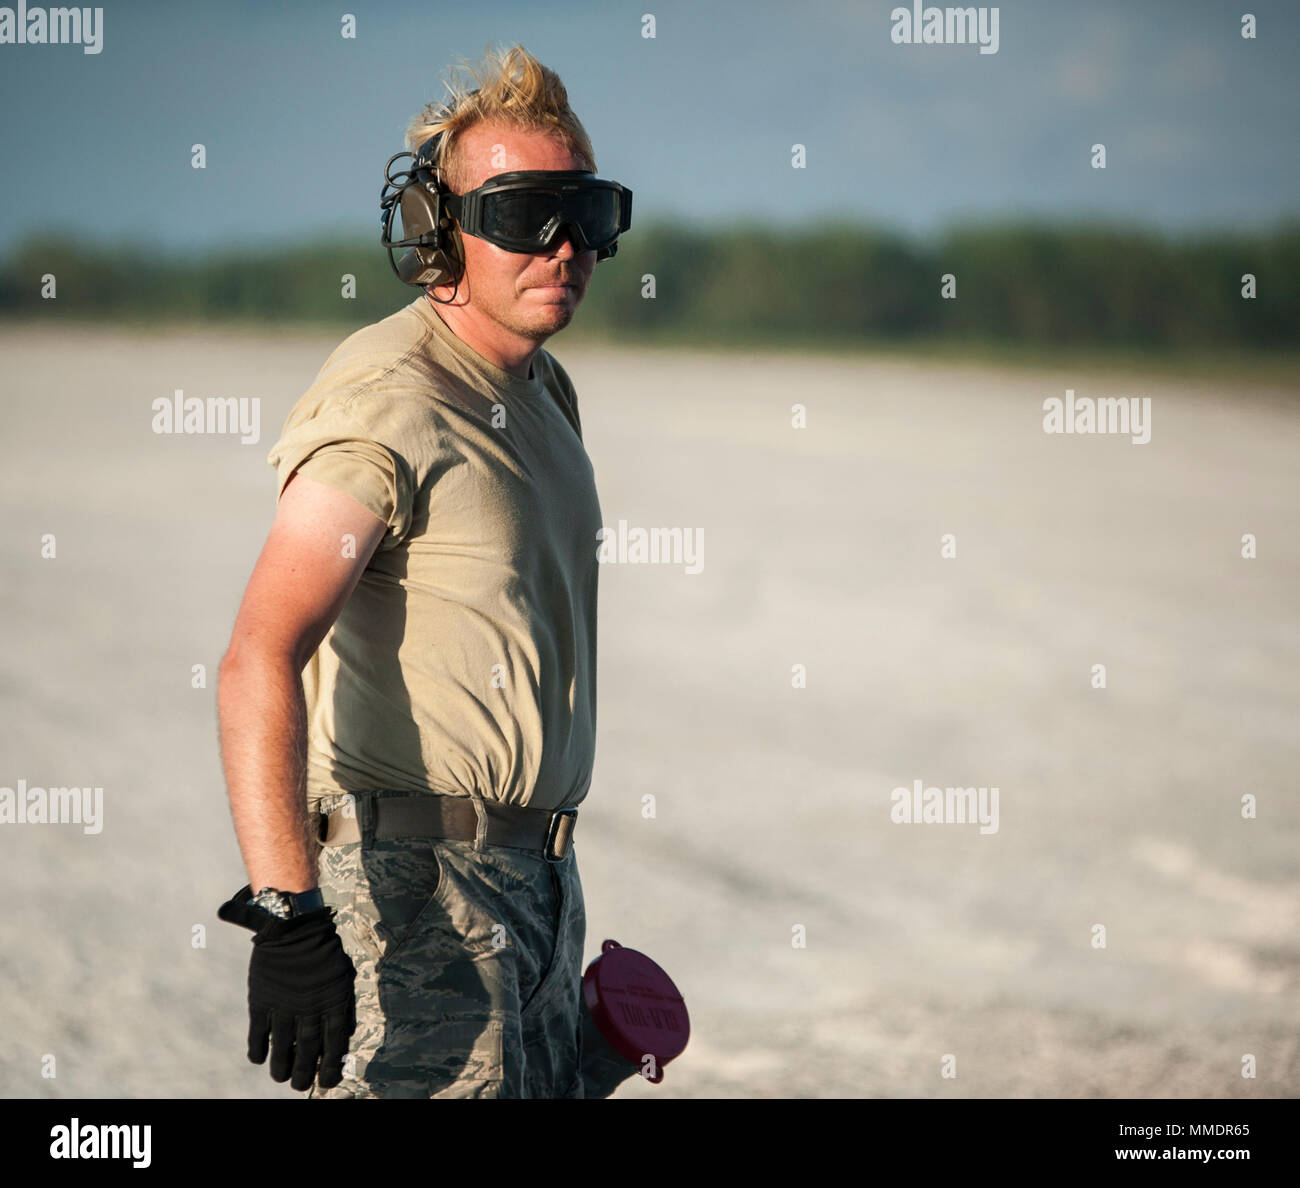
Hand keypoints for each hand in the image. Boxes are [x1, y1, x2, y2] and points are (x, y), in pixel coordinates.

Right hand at [218, 885, 357, 1090]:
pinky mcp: (262, 1000)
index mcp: (333, 1002)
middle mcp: (309, 1008)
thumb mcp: (343, 976)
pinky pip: (259, 1032)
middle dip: (305, 1072)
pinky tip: (259, 1059)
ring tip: (281, 1078)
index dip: (331, 1066)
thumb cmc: (324, 950)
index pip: (335, 1044)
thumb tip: (344, 1035)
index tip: (327, 1082)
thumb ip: (342, 1005)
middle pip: (308, 1050)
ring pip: (282, 1047)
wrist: (294, 925)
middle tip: (300, 1085)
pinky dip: (258, 1048)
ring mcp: (284, 1005)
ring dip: (282, 1065)